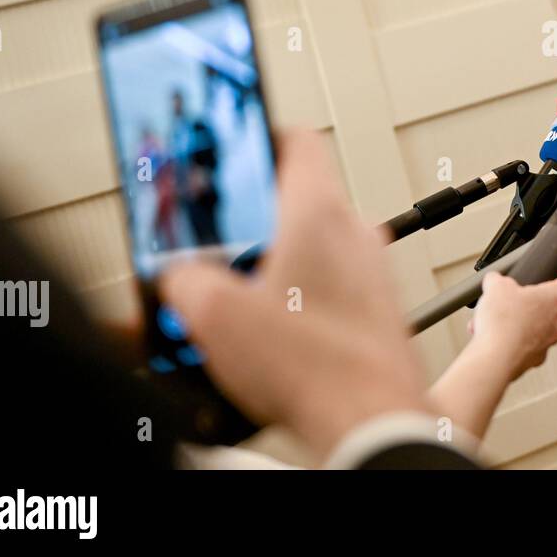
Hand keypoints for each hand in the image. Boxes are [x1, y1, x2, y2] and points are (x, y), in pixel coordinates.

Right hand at [160, 129, 428, 463]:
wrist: (373, 421)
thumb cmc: (319, 368)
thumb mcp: (215, 316)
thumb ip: (184, 280)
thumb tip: (178, 278)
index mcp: (319, 211)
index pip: (296, 139)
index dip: (259, 134)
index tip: (234, 146)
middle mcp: (355, 232)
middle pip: (299, 197)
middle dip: (255, 215)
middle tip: (220, 236)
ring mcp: (372, 271)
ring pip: (317, 244)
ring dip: (279, 259)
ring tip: (242, 292)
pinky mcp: (377, 308)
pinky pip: (334, 283)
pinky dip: (302, 294)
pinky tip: (275, 328)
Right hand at [467, 272, 556, 380]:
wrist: (495, 359)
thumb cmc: (503, 322)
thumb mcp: (496, 286)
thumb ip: (498, 279)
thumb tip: (495, 280)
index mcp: (552, 298)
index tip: (555, 281)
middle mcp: (555, 322)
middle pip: (548, 307)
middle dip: (530, 304)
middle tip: (513, 303)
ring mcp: (547, 343)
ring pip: (536, 328)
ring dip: (520, 324)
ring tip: (497, 323)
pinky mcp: (534, 360)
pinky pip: (526, 346)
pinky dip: (513, 342)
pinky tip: (496, 338)